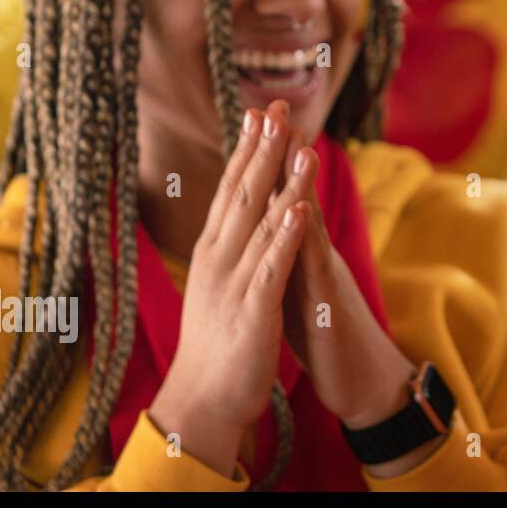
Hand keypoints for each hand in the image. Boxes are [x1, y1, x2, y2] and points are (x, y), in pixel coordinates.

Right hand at [150, 100, 313, 477]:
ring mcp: (234, 284)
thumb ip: (233, 246)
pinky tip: (300, 211)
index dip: (249, 148)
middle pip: (243, 195)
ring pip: (262, 225)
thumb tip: (240, 211)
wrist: (203, 401)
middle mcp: (219, 259)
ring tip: (302, 147)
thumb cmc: (219, 341)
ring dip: (283, 184)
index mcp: (214, 251)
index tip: (262, 109)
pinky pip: (271, 268)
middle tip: (278, 106)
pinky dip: (285, 238)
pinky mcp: (252, 311)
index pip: (232, 189)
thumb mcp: (223, 283)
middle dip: (263, 150)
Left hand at [278, 138, 414, 430]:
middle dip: (283, 153)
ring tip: (298, 142)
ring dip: (304, 184)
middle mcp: (314, 255)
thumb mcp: (300, 288)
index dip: (265, 160)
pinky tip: (305, 212)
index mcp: (299, 253)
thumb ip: (286, 255)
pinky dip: (310, 239)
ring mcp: (326, 276)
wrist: (364, 382)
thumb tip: (270, 225)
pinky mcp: (331, 304)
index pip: (279, 198)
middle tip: (273, 109)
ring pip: (312, 222)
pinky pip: (319, 267)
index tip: (252, 118)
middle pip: (296, 196)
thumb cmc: (328, 338)